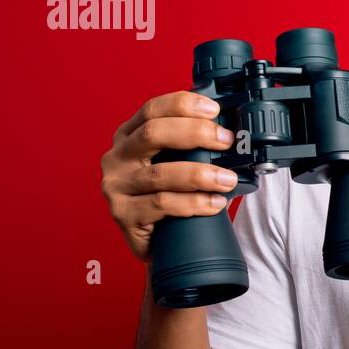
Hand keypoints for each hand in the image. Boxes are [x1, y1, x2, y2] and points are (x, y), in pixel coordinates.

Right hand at [100, 91, 238, 261]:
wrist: (160, 243)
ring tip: (228, 180)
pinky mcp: (123, 214)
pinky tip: (214, 203)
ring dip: (200, 174)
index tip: (214, 110)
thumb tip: (232, 135)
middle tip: (225, 140)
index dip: (182, 105)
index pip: (152, 110)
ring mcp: (116, 187)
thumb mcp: (177, 163)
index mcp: (129, 136)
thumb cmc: (172, 196)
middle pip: (152, 134)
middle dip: (195, 133)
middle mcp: (117, 158)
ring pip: (160, 174)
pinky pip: (162, 204)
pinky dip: (194, 203)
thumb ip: (192, 147)